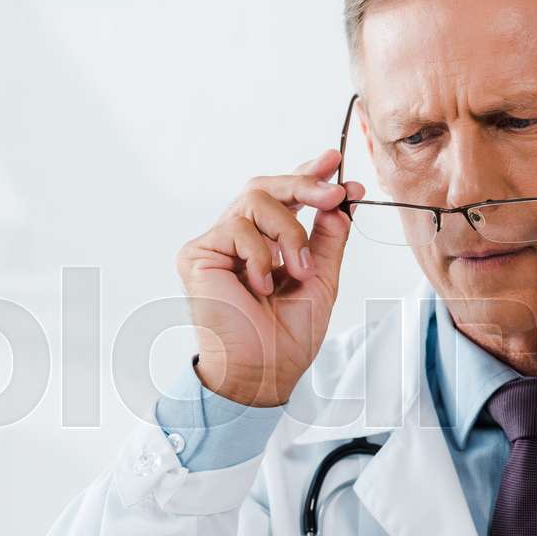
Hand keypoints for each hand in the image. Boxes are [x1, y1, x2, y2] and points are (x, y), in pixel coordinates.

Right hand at [176, 150, 365, 406]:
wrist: (262, 373)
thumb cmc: (286, 338)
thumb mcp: (321, 280)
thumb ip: (326, 240)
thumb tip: (339, 202)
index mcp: (265, 244)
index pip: (282, 198)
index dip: (306, 175)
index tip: (333, 162)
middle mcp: (236, 240)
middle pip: (264, 186)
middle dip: (304, 184)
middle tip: (335, 193)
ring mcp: (215, 245)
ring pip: (255, 200)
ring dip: (289, 232)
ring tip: (295, 271)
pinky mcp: (197, 253)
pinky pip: (237, 227)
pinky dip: (260, 255)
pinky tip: (262, 286)